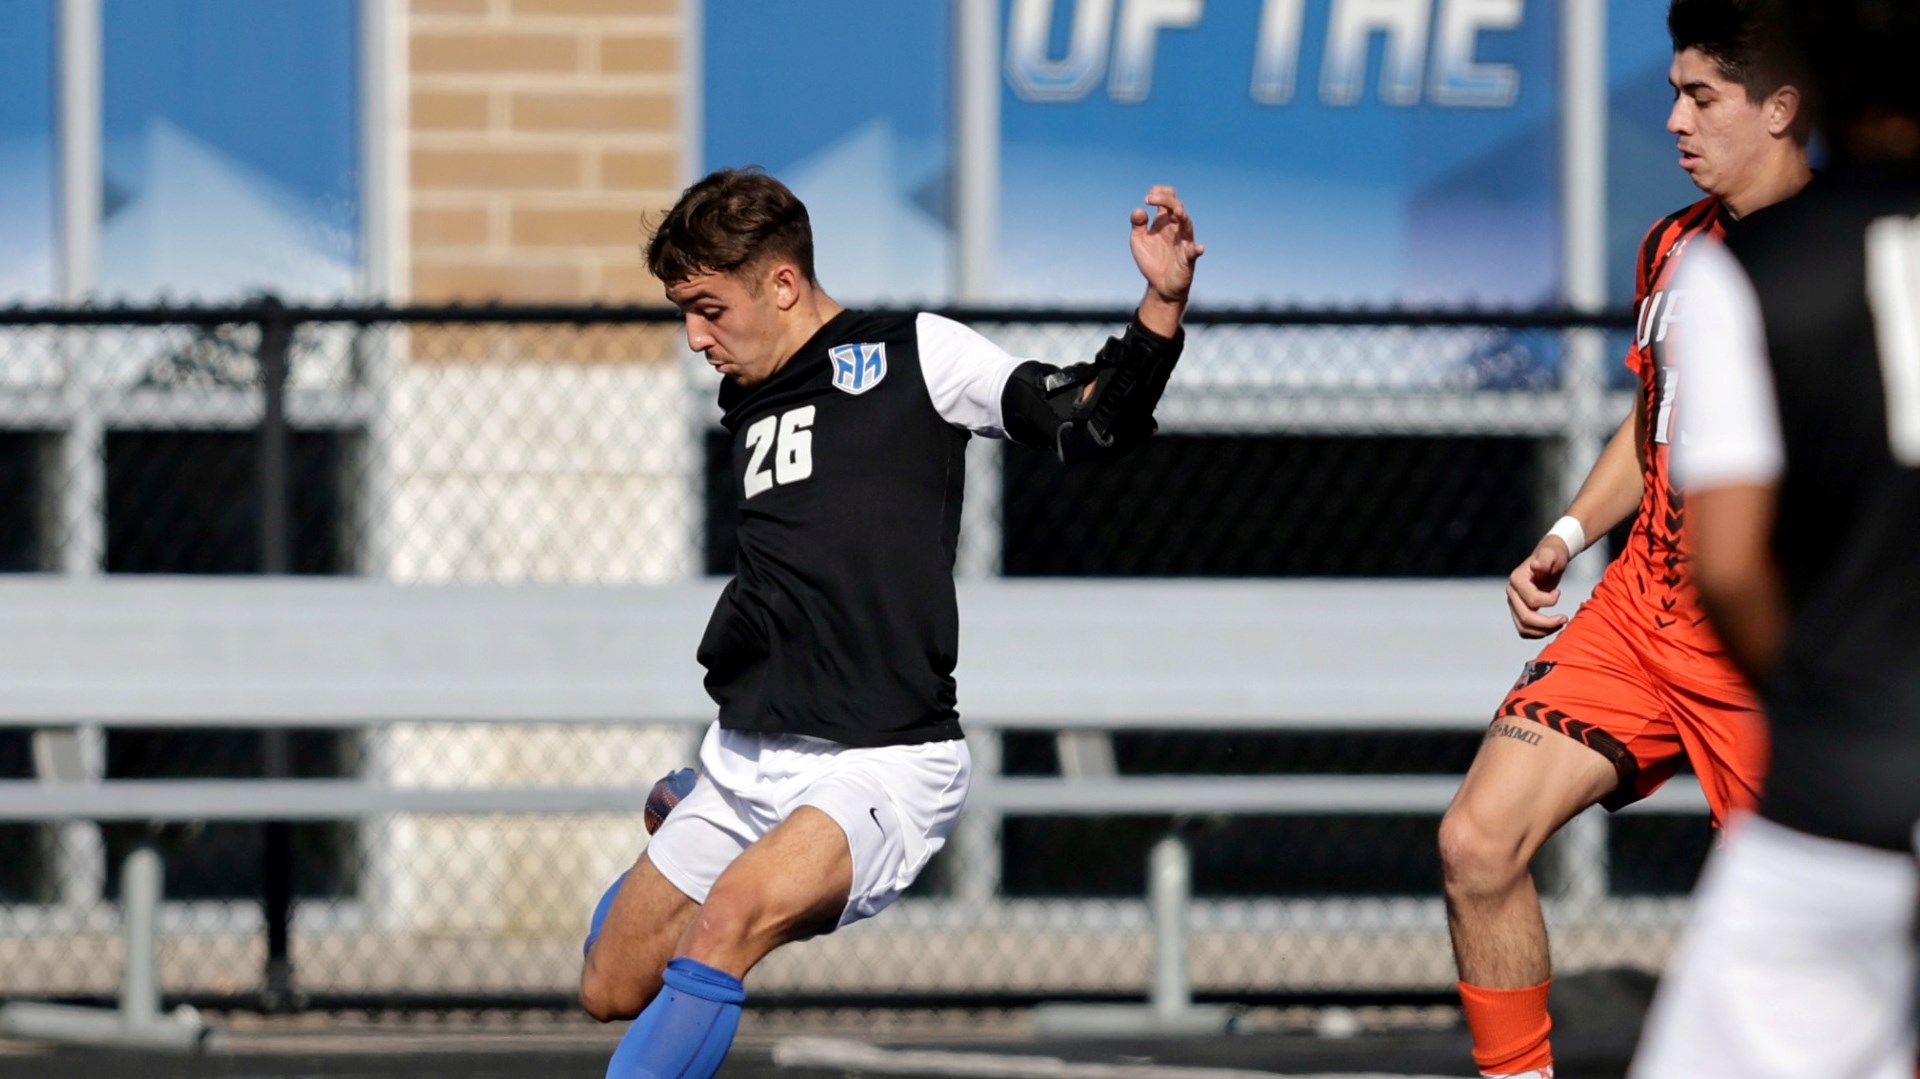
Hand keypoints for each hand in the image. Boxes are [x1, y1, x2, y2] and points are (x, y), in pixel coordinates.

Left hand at [1131, 185, 1203, 306]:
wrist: (1160, 285)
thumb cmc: (1152, 259)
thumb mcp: (1138, 240)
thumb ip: (1137, 224)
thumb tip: (1139, 210)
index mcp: (1164, 221)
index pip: (1167, 198)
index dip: (1159, 193)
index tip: (1147, 198)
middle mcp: (1176, 227)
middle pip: (1177, 206)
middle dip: (1166, 199)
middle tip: (1150, 198)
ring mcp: (1183, 241)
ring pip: (1187, 224)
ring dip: (1182, 216)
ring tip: (1177, 211)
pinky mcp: (1188, 259)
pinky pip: (1194, 252)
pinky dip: (1196, 250)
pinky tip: (1199, 248)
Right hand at [1506, 536, 1572, 637]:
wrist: (1548, 558)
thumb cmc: (1552, 555)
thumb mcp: (1551, 554)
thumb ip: (1544, 560)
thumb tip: (1536, 566)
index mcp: (1517, 579)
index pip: (1532, 600)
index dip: (1549, 601)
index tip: (1559, 592)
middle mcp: (1512, 593)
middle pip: (1525, 617)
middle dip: (1547, 623)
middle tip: (1565, 619)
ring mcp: (1514, 603)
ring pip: (1523, 627)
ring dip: (1543, 631)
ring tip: (1560, 623)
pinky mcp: (1519, 610)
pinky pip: (1525, 629)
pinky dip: (1538, 633)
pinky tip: (1553, 626)